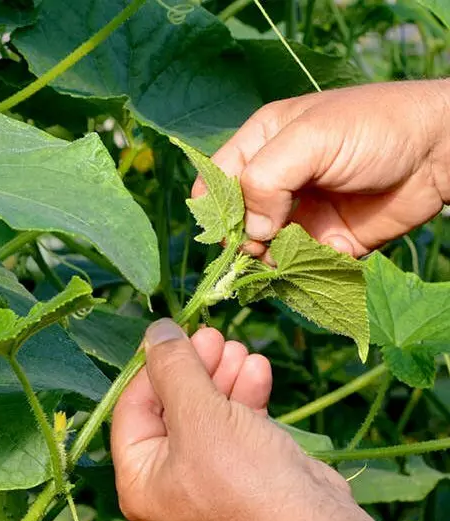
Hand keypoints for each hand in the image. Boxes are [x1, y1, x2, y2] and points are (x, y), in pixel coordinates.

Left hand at [110, 320, 350, 520]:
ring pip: (207, 416)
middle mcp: (168, 486)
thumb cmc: (243, 475)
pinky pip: (236, 429)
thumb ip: (173, 368)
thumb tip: (155, 332)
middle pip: (171, 410)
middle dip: (194, 369)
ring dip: (223, 378)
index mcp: (139, 483)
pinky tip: (258, 370)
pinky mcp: (247, 476)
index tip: (173, 334)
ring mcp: (209, 482)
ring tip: (240, 348)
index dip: (152, 368)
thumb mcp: (198, 413)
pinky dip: (245, 399)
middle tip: (213, 336)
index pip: (132, 411)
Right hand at [197, 81, 449, 257]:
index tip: (228, 229)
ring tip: (283, 262)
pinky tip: (314, 263)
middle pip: (235, 220)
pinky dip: (300, 272)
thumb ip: (265, 179)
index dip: (214, 208)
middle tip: (257, 251)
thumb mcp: (310, 138)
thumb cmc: (374, 127)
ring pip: (262, 249)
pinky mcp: (327, 241)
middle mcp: (276, 179)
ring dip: (267, 261)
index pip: (216, 180)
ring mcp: (300, 212)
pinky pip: (299, 265)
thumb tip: (250, 233)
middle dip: (238, 241)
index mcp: (262, 142)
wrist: (442, 151)